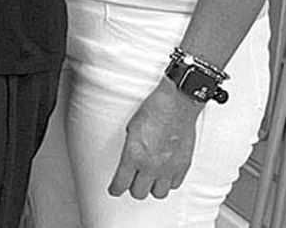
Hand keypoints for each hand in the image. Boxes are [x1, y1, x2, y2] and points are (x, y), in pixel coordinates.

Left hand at [107, 82, 201, 199]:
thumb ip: (130, 148)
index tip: (114, 190)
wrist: (177, 105)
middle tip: (131, 181)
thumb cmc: (153, 111)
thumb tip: (128, 160)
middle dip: (132, 188)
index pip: (121, 183)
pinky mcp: (183, 166)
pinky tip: (164, 174)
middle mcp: (151, 165)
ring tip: (149, 179)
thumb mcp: (131, 128)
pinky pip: (174, 185)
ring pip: (158, 193)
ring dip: (151, 187)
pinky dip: (168, 182)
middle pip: (139, 193)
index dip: (115, 189)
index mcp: (134, 155)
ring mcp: (169, 168)